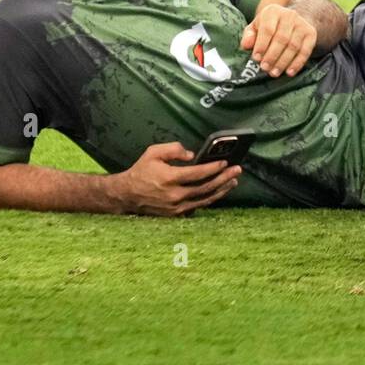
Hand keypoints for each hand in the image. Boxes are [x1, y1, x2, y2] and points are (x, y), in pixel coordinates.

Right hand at [111, 142, 240, 216]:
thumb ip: (174, 149)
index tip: (225, 162)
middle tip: (237, 170)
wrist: (127, 195)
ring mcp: (176, 207)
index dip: (213, 168)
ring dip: (221, 190)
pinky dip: (210, 199)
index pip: (197, 174)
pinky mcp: (176, 214)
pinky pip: (198, 206)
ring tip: (233, 181)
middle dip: (224, 178)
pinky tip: (219, 191)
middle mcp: (175, 195)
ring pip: (205, 199)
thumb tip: (193, 155)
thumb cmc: (141, 170)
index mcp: (169, 179)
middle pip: (206, 187)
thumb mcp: (153, 152)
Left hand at [240, 4, 317, 76]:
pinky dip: (297, 63)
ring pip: (293, 46)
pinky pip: (305, 51)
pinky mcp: (311, 33)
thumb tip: (246, 45)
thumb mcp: (256, 27)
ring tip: (274, 73)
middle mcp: (289, 15)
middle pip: (282, 38)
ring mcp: (302, 24)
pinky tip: (289, 72)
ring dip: (283, 62)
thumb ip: (249, 36)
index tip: (256, 58)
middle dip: (272, 56)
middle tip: (265, 68)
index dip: (262, 45)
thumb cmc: (269, 27)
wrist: (292, 21)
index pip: (268, 29)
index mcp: (272, 11)